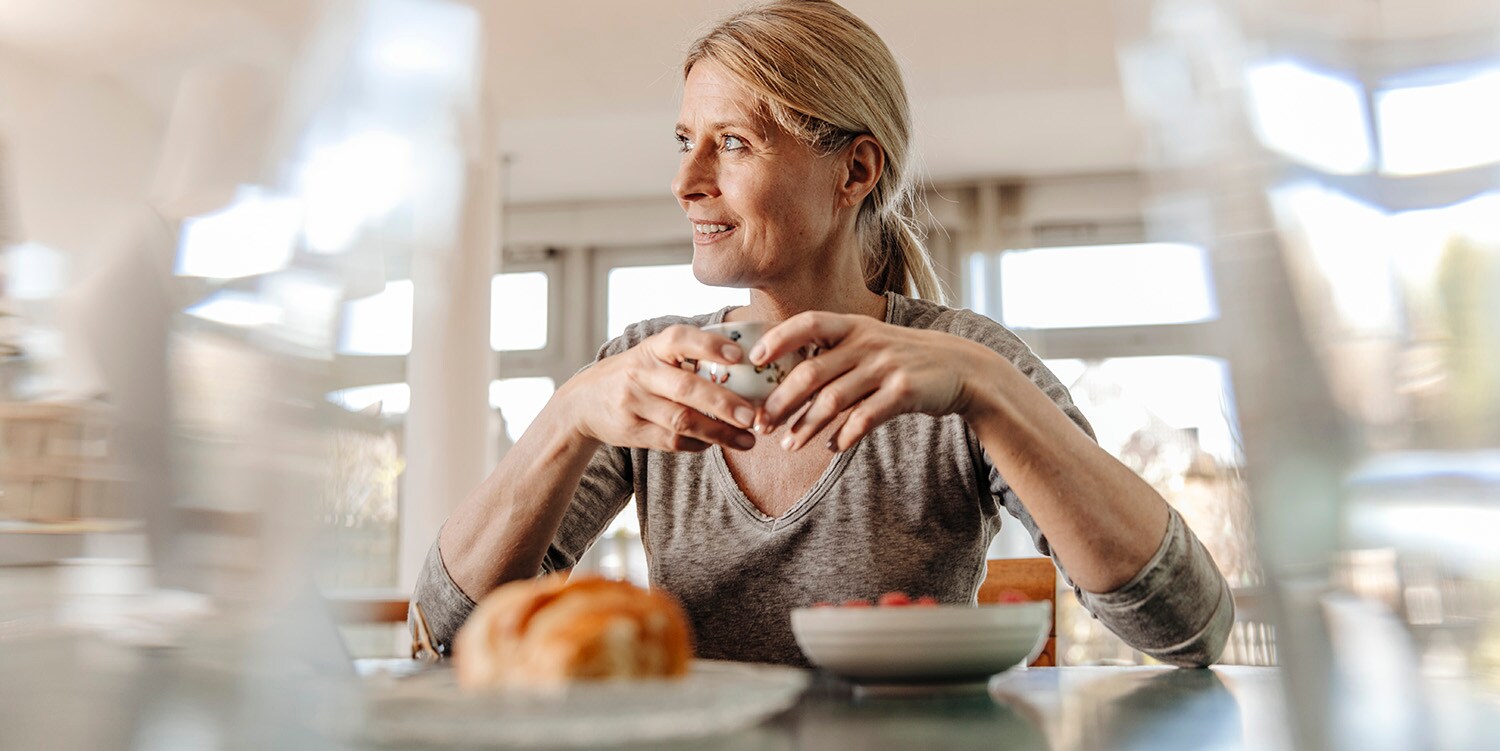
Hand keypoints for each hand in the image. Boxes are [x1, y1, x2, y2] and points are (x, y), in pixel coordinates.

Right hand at [559, 325, 759, 452]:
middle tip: (752, 416)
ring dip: (719, 433)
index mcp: (652, 349)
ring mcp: (634, 404)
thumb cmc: (635, 374)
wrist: (582, 402)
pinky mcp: (632, 432)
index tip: (740, 356)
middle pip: (686, 389)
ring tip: (748, 440)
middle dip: (723, 403)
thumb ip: (688, 357)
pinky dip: (699, 444)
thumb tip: (746, 366)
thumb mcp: (652, 355)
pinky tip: (716, 444)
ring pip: (682, 421)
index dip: (710, 346)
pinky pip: (672, 442)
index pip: (680, 339)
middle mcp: (641, 374)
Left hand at [751, 312, 997, 450]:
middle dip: (781, 401)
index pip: (808, 323)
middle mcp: (867, 343)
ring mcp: (886, 367)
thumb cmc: (902, 358)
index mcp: (853, 326)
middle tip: (761, 423)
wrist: (960, 368)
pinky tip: (831, 447)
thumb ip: (834, 354)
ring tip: (788, 445)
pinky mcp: (904, 393)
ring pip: (833, 400)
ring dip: (805, 426)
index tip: (753, 359)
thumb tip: (783, 379)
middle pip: (811, 372)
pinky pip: (864, 419)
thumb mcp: (870, 342)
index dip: (778, 338)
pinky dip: (843, 436)